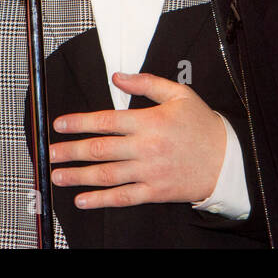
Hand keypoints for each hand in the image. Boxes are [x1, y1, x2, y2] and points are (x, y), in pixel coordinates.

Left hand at [49, 72, 226, 207]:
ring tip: (58, 176)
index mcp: (149, 121)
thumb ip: (146, 84)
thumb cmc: (201, 126)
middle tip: (51, 153)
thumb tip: (118, 77)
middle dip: (71, 151)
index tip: (60, 125)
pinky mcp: (155, 191)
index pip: (106, 121)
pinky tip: (83, 200)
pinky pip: (123, 197)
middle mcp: (146, 147)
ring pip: (107, 175)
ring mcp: (149, 171)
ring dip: (79, 176)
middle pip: (101, 150)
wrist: (226, 159)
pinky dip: (101, 200)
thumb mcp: (178, 94)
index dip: (79, 123)